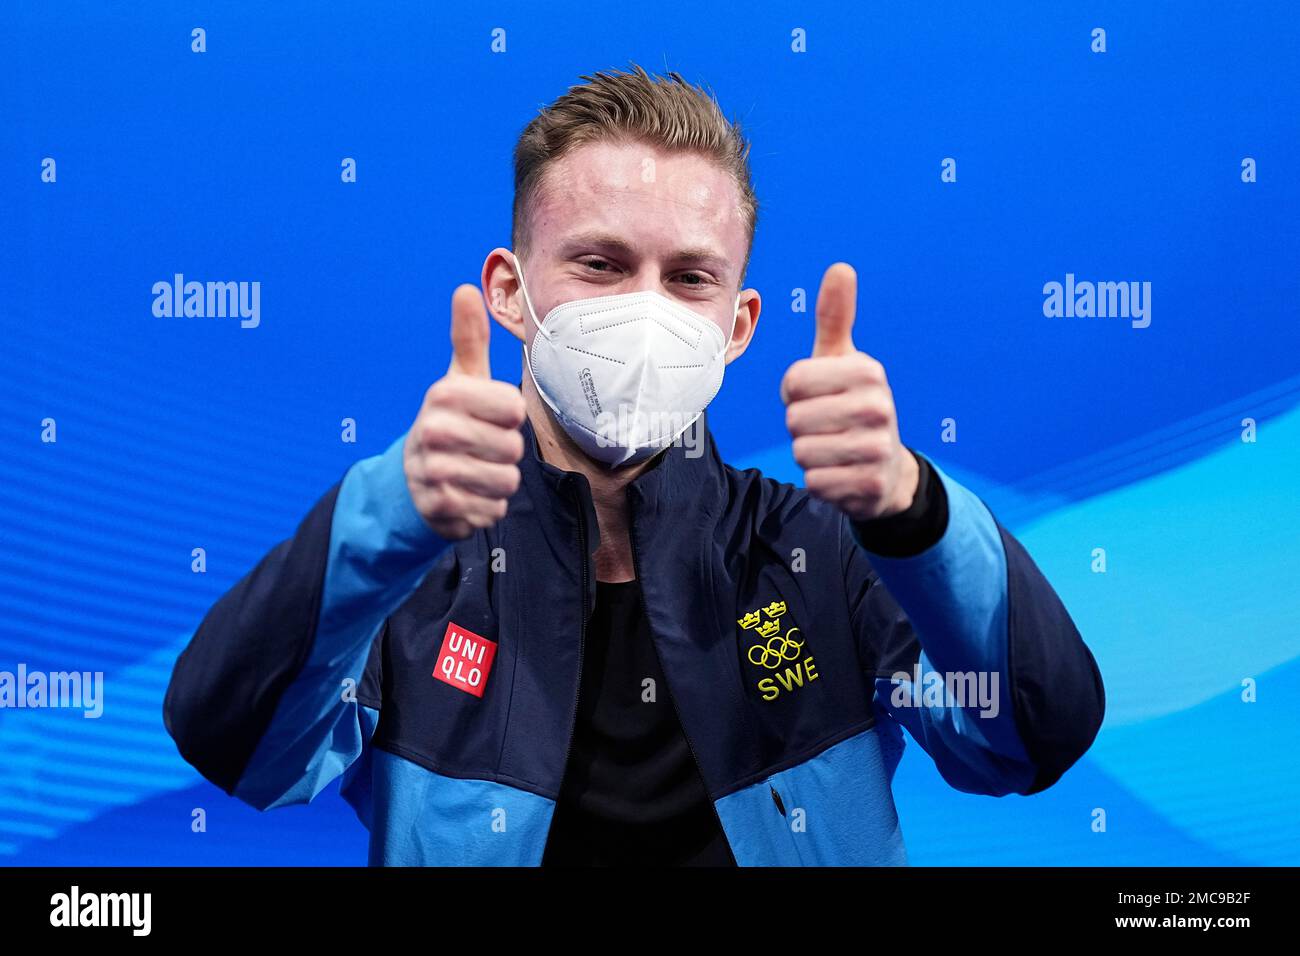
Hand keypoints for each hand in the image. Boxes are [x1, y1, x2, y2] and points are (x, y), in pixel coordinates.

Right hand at [404, 285, 526, 538]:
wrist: (410, 480)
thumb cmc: (450, 423)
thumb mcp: (459, 380)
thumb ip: (468, 338)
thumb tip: (465, 288)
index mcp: (444, 395)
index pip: (514, 408)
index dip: (509, 417)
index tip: (489, 417)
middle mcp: (434, 431)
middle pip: (512, 448)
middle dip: (505, 453)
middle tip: (481, 449)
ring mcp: (433, 472)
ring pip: (505, 482)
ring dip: (499, 482)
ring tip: (476, 472)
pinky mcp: (439, 509)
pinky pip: (491, 510)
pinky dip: (487, 508)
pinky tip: (468, 496)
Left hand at [781, 263, 918, 521]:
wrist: (886, 469)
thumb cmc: (851, 405)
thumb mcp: (843, 360)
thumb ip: (835, 318)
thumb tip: (840, 267)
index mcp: (868, 371)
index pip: (793, 381)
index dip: (794, 393)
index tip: (818, 396)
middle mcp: (879, 406)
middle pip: (794, 418)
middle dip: (801, 427)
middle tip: (828, 426)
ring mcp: (877, 447)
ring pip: (801, 451)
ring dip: (809, 454)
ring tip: (834, 448)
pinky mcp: (869, 485)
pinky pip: (815, 482)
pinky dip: (820, 481)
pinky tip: (841, 473)